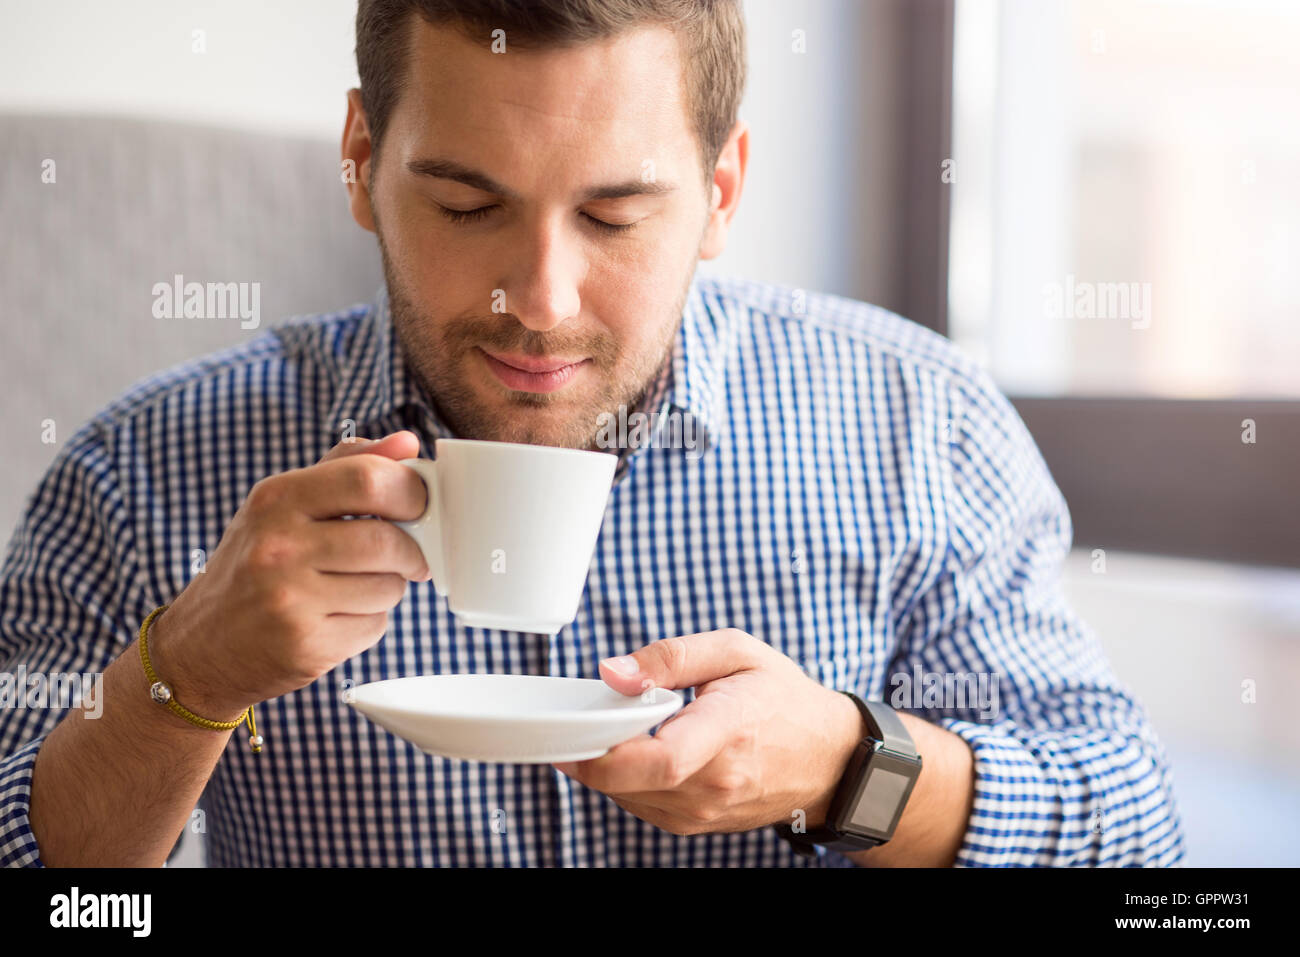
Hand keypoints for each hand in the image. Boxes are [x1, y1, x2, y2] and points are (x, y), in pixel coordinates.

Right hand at [145, 431, 430, 719]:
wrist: (201, 648)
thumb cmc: (253, 566)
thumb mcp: (284, 505)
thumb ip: (346, 467)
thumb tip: (408, 442)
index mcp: (276, 498)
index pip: (368, 479)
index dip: (411, 491)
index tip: (419, 506)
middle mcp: (279, 547)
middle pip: (387, 540)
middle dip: (412, 551)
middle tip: (410, 557)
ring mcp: (290, 600)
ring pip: (389, 587)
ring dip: (388, 588)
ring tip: (354, 588)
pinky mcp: (306, 646)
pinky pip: (374, 626)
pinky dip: (368, 622)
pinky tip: (335, 618)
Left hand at [552, 629, 865, 835]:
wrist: (827, 757)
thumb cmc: (781, 697)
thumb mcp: (735, 651)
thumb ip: (670, 656)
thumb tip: (612, 672)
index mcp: (728, 731)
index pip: (660, 759)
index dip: (605, 752)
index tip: (574, 729)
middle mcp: (717, 783)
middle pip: (630, 782)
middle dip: (591, 753)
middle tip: (579, 719)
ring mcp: (707, 812)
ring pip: (627, 798)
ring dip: (606, 767)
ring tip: (613, 729)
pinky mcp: (697, 825)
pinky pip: (641, 806)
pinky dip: (626, 780)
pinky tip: (635, 751)